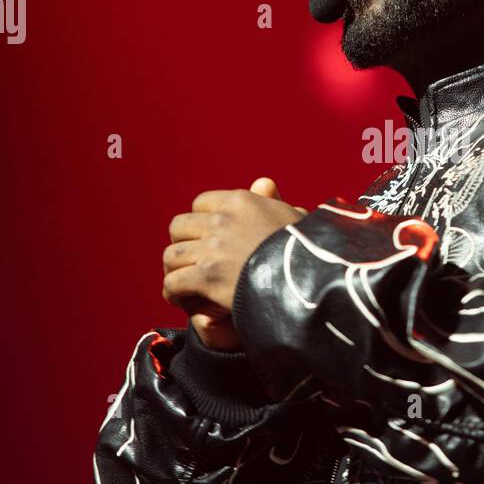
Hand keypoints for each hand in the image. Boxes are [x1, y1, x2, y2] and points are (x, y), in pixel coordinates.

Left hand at [163, 176, 307, 349]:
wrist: (311, 279)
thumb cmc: (308, 250)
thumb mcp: (294, 217)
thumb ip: (274, 200)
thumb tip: (263, 183)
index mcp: (241, 201)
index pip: (201, 204)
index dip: (202, 222)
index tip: (208, 239)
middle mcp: (222, 221)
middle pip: (179, 226)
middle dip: (183, 244)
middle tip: (191, 262)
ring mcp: (213, 249)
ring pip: (172, 255)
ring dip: (175, 270)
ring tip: (183, 283)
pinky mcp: (207, 277)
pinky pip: (173, 283)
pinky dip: (174, 293)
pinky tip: (182, 300)